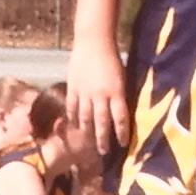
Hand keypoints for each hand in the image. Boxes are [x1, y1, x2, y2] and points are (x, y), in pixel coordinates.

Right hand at [66, 39, 131, 174]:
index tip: (123, 143)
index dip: (122, 133)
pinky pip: (73, 107)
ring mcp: (85, 92)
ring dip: (88, 132)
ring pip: (86, 118)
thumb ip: (120, 95)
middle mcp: (101, 95)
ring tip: (89, 142)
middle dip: (103, 139)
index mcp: (116, 92)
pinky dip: (74, 118)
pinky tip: (75, 125)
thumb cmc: (112, 58)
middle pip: (102, 123)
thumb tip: (121, 113)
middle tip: (104, 151)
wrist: (94, 42)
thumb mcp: (122, 78)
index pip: (121, 118)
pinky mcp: (73, 88)